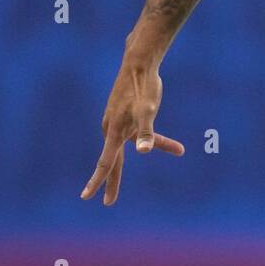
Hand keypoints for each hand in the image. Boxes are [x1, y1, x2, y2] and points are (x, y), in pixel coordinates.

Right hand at [80, 58, 183, 204]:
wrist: (139, 63)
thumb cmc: (144, 87)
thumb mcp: (149, 112)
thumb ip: (148, 134)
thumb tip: (143, 152)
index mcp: (115, 132)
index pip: (106, 163)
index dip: (98, 181)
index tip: (87, 197)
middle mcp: (112, 128)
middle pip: (113, 161)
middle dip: (112, 182)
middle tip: (108, 202)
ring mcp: (118, 121)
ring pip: (133, 144)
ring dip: (151, 148)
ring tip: (177, 149)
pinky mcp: (125, 115)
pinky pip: (140, 132)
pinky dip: (154, 138)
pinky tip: (172, 139)